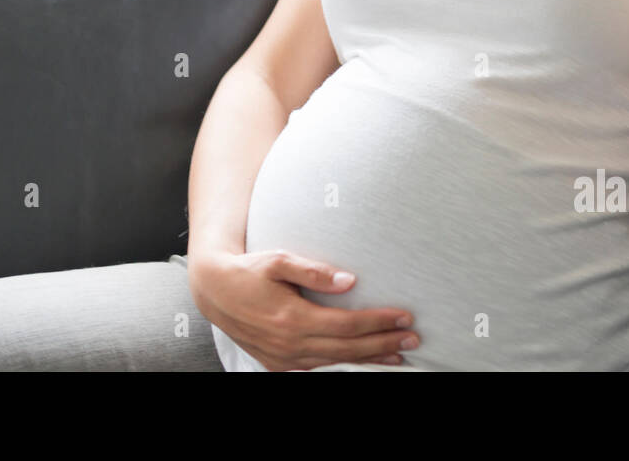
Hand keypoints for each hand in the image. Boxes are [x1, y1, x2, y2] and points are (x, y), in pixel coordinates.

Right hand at [187, 248, 419, 371]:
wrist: (214, 291)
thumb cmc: (249, 270)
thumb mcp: (278, 261)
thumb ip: (314, 271)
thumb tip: (350, 280)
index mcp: (293, 318)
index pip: (348, 325)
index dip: (379, 322)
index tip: (405, 316)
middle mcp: (290, 344)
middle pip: (348, 348)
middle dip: (384, 343)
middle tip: (414, 338)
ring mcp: (285, 358)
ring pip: (337, 362)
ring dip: (369, 358)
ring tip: (398, 355)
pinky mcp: (279, 364)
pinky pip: (320, 367)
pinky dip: (345, 364)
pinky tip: (362, 360)